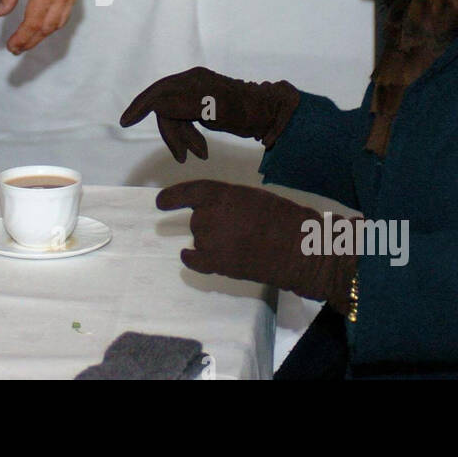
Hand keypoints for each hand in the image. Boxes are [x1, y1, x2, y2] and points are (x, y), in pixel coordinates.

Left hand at [0, 0, 83, 53]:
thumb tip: (0, 12)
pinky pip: (65, 15)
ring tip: (27, 41)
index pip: (32, 22)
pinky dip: (53, 25)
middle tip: (17, 48)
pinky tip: (43, 27)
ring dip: (42, 36)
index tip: (12, 46)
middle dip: (30, 41)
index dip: (21, 38)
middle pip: (46, 28)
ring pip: (57, 24)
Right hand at [119, 66, 300, 161]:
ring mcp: (197, 94)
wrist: (271, 115)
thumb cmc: (249, 111)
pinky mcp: (202, 105)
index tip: (125, 122)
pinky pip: (184, 120)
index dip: (140, 107)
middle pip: (165, 108)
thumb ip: (186, 103)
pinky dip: (188, 136)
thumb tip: (157, 103)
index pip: (159, 94)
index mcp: (193, 81)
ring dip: (182, 138)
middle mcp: (192, 83)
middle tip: (183, 158)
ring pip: (174, 117)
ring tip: (198, 155)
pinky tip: (199, 149)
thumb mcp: (218, 108)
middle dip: (171, 134)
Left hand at [157, 180, 356, 314]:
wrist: (297, 248)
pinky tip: (188, 256)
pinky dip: (191, 258)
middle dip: (211, 223)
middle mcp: (207, 215)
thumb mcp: (252, 197)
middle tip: (237, 228)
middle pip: (198, 220)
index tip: (160, 203)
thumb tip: (218, 213)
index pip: (187, 193)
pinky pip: (193, 260)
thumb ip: (229, 202)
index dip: (171, 197)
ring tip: (239, 243)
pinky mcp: (215, 264)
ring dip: (212, 240)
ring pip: (201, 239)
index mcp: (219, 193)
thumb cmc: (282, 217)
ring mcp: (208, 241)